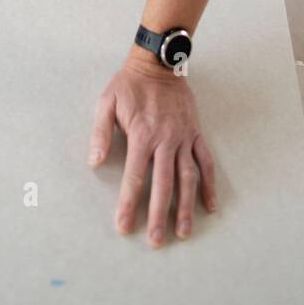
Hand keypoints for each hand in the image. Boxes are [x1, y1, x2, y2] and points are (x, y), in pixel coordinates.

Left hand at [88, 52, 215, 246]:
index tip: (124, 226)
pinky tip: (209, 205)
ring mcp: (183, 137)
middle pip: (163, 184)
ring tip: (183, 232)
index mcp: (142, 133)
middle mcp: (165, 139)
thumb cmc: (128, 84)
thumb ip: (100, 133)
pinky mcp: (195, 133)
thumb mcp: (106, 102)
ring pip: (187, 177)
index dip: (129, 203)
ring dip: (186, 207)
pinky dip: (209, 184)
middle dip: (159, 215)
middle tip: (156, 241)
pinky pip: (205, 161)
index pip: (135, 176)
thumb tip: (93, 161)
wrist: (158, 63)